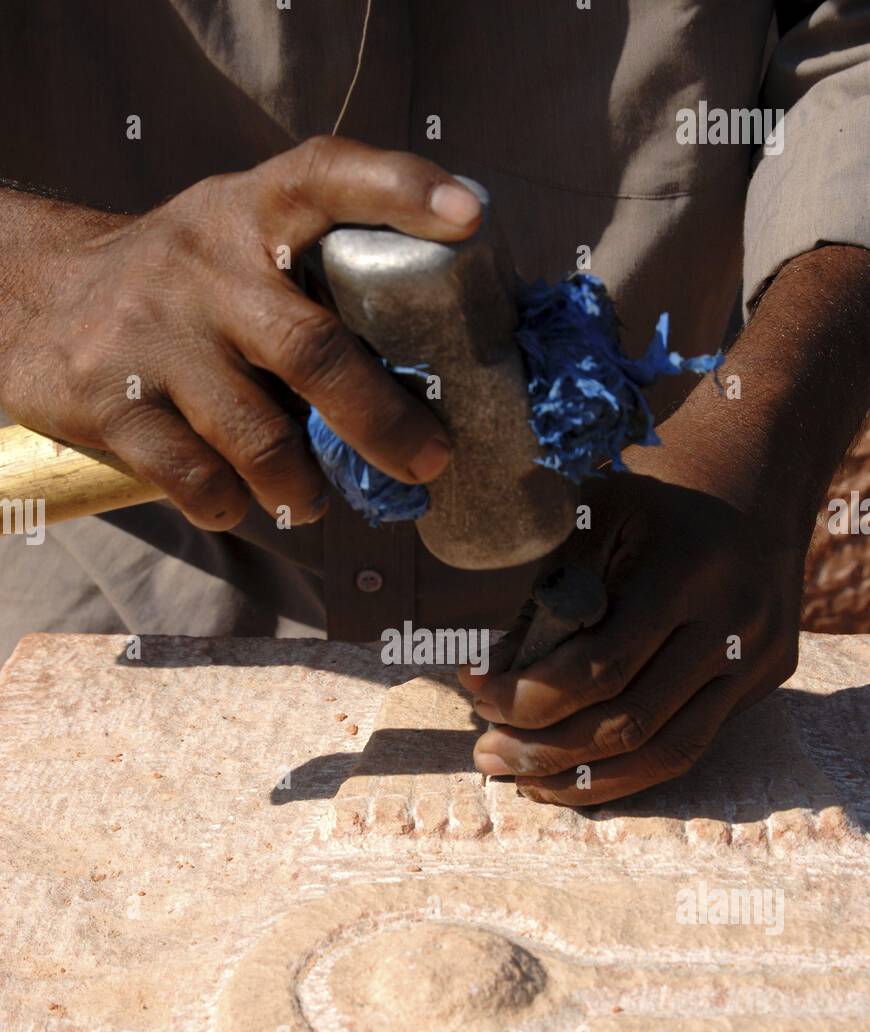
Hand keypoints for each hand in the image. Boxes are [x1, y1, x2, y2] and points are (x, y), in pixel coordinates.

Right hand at [0, 138, 481, 527]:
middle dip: (383, 422)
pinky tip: (240, 499)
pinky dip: (235, 505)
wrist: (37, 300)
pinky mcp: (113, 405)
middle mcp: (203, 265)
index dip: (400, 190)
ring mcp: (154, 337)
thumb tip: (429, 372)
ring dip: (304, 487)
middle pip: (313, 352)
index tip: (468, 217)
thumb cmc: (183, 286)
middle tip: (428, 461)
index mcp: (248, 213)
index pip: (327, 177)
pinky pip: (199, 481)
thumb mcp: (238, 242)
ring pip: (261, 440)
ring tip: (312, 497)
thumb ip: (315, 277)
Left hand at [461, 460, 801, 805]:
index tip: (475, 688)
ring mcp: (758, 658)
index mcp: (686, 570)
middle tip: (485, 754)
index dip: (529, 694)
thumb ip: (546, 594)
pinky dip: (628, 772)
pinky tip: (574, 776)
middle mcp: (734, 622)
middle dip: (544, 746)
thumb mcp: (593, 516)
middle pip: (630, 720)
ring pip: (667, 752)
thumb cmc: (653, 499)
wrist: (754, 480)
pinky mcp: (766, 682)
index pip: (600, 666)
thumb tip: (491, 673)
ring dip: (584, 778)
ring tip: (521, 780)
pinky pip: (691, 747)